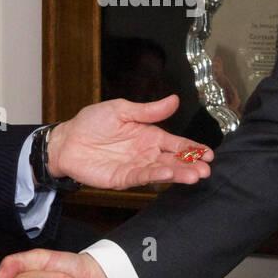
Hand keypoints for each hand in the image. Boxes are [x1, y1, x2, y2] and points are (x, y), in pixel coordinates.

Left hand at [47, 95, 213, 189]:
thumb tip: (174, 100)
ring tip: (195, 175)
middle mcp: (146, 152)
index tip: (209, 153)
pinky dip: (156, 176)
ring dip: (179, 173)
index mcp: (149, 135)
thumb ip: (148, 110)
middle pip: (173, 160)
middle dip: (191, 164)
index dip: (193, 148)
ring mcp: (136, 166)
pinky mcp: (123, 178)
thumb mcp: (122, 110)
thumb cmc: (92, 122)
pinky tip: (169, 174)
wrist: (67, 140)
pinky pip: (142, 177)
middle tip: (207, 169)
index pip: (176, 143)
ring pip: (162, 171)